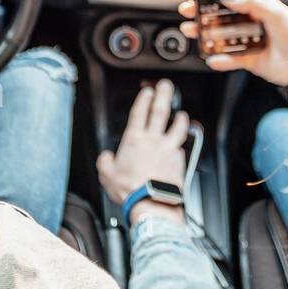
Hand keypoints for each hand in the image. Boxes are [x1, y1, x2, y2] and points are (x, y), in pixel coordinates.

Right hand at [96, 79, 189, 226]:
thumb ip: (105, 162)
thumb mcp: (107, 175)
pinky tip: (181, 147)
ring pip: (178, 127)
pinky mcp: (180, 161)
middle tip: (166, 86)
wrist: (152, 202)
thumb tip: (105, 157)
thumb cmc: (131, 190)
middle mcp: (153, 141)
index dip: (143, 99)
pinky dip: (181, 146)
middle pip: (160, 111)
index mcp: (134, 140)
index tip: (147, 91)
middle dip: (163, 95)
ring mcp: (169, 149)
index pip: (139, 112)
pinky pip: (182, 149)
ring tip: (182, 113)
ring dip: (180, 118)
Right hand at [177, 0, 287, 86]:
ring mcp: (247, 41)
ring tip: (192, 32)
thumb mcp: (274, 12)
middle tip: (187, 12)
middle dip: (202, 14)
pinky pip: (230, 60)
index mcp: (256, 6)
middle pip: (220, 17)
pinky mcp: (248, 60)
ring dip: (205, 35)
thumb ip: (251, 2)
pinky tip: (213, 59)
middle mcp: (250, 22)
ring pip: (221, 37)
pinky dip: (220, 60)